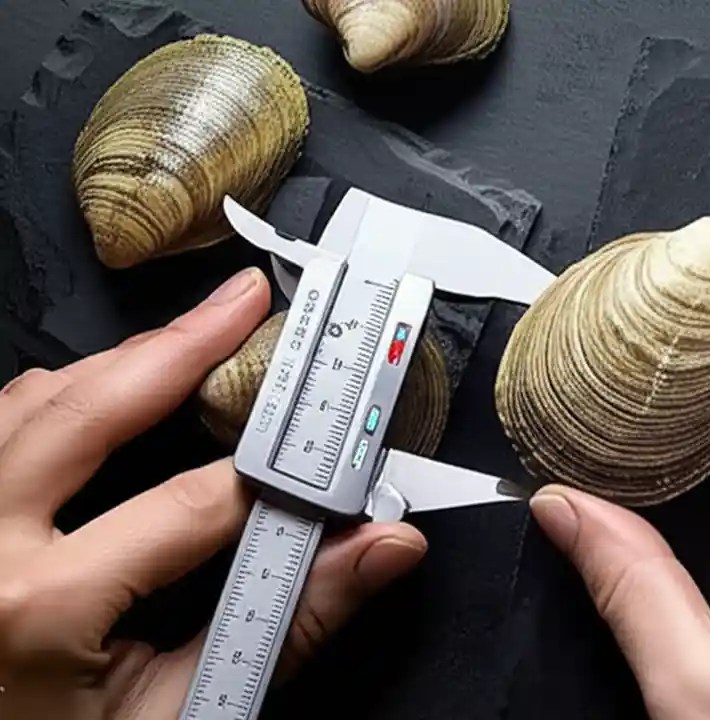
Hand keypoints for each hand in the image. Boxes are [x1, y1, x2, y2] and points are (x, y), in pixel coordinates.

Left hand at [0, 267, 426, 718]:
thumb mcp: (177, 716)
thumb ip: (283, 629)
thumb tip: (381, 551)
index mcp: (38, 608)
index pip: (188, 505)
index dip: (275, 474)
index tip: (329, 441)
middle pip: (87, 410)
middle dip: (180, 345)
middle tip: (246, 302)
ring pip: (29, 402)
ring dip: (116, 361)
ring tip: (192, 334)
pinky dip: (57, 396)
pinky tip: (106, 390)